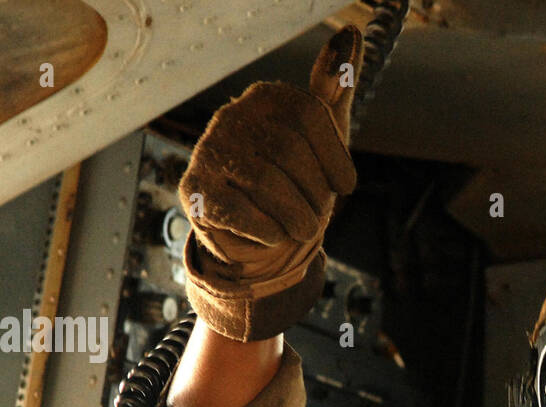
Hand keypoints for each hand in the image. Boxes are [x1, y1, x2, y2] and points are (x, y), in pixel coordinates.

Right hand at [177, 25, 362, 340]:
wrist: (250, 231)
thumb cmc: (292, 178)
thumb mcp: (322, 135)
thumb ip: (334, 89)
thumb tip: (350, 34)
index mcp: (267, 98)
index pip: (310, 116)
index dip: (336, 158)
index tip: (345, 186)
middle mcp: (233, 116)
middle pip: (288, 151)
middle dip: (316, 194)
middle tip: (320, 215)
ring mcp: (209, 151)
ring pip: (266, 183)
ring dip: (296, 217)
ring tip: (302, 228)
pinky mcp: (195, 190)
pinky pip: (241, 213)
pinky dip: (269, 232)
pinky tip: (273, 233)